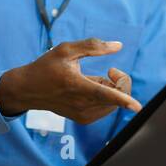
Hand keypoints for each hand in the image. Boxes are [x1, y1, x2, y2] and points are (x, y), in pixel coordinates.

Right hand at [0, 39, 141, 124]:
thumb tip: (118, 45)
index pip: (105, 94)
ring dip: (113, 90)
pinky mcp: (84, 119)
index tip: (137, 107)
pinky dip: (107, 98)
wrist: (28, 90)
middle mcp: (81, 104)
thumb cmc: (46, 67)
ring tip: (96, 79)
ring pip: (114, 103)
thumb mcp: (66, 49)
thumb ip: (93, 46)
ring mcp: (83, 114)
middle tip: (111, 70)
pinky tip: (92, 89)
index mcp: (77, 85)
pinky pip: (107, 108)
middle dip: (121, 81)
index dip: (124, 100)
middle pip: (117, 96)